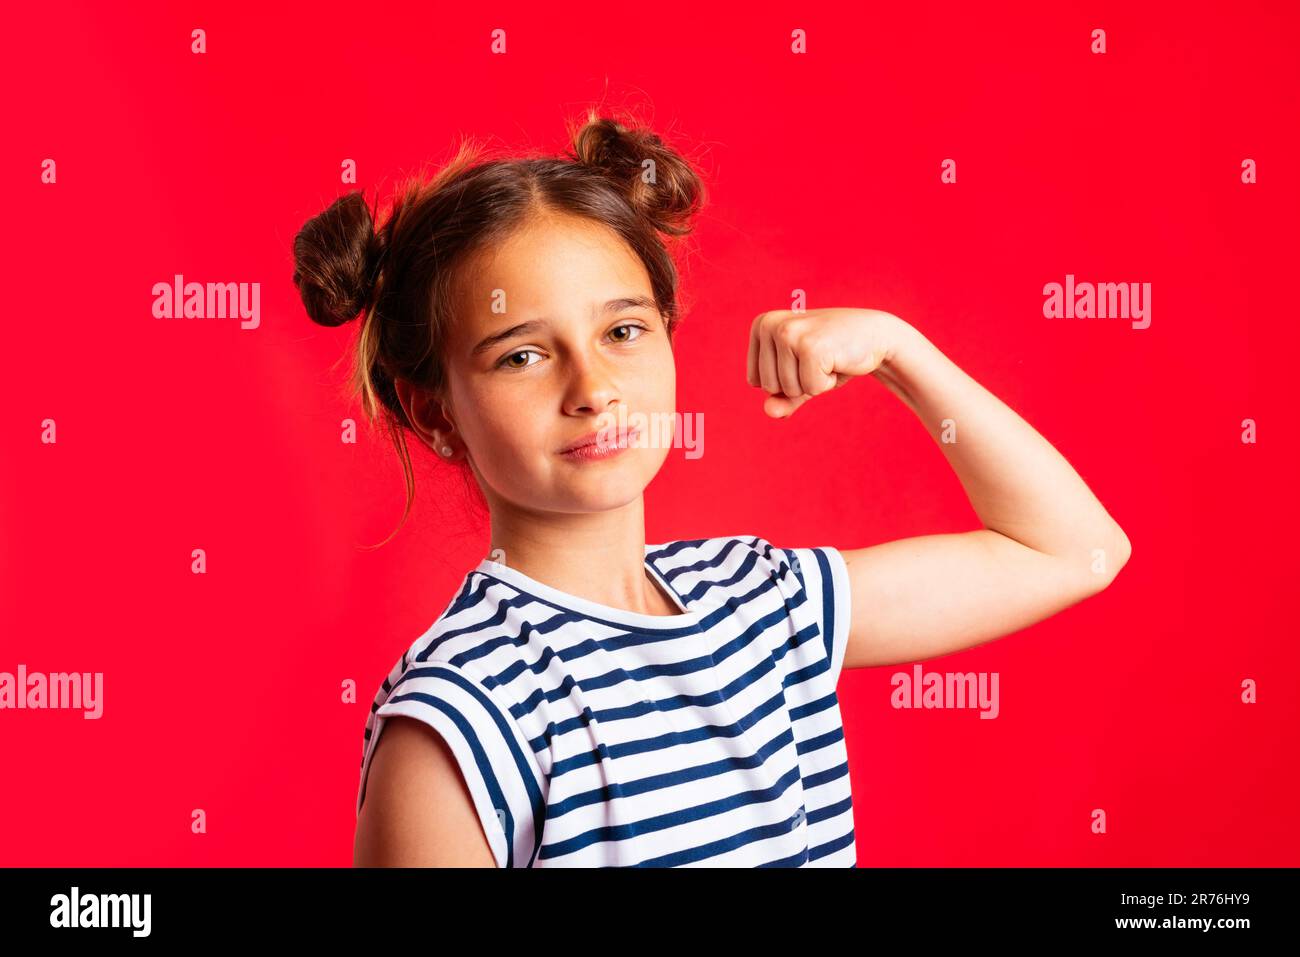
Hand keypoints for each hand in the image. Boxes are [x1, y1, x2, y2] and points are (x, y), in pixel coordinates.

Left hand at [745, 307, 906, 417]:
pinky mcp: (810, 346)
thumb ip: (781, 399)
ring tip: (827, 359)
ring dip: (814, 382)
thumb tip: (769, 412)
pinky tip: (837, 360)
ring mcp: (789, 333)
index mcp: (760, 326)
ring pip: (788, 390)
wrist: (874, 335)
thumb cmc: (832, 356)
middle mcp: (770, 325)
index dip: (785, 380)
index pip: (755, 380)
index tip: (804, 359)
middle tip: (819, 359)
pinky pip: (810, 389)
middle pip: (769, 387)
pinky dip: (827, 383)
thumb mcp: (801, 378)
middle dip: (799, 383)